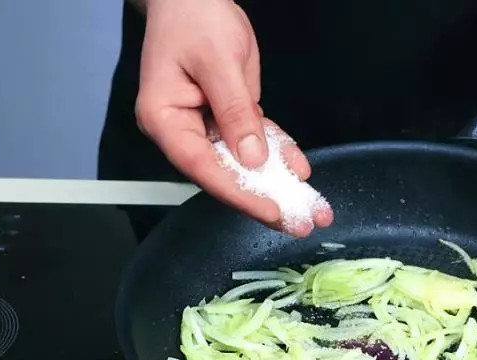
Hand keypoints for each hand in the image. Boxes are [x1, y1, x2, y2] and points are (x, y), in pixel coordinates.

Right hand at [134, 0, 331, 235]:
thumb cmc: (195, 18)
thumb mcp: (219, 62)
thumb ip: (236, 112)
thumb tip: (253, 158)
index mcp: (165, 119)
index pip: (203, 166)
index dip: (239, 192)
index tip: (271, 211)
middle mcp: (182, 130)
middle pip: (225, 174)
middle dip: (264, 199)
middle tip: (301, 223)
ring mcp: (205, 125)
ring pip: (244, 163)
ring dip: (278, 184)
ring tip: (311, 208)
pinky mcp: (228, 116)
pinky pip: (255, 141)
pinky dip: (279, 154)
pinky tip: (301, 169)